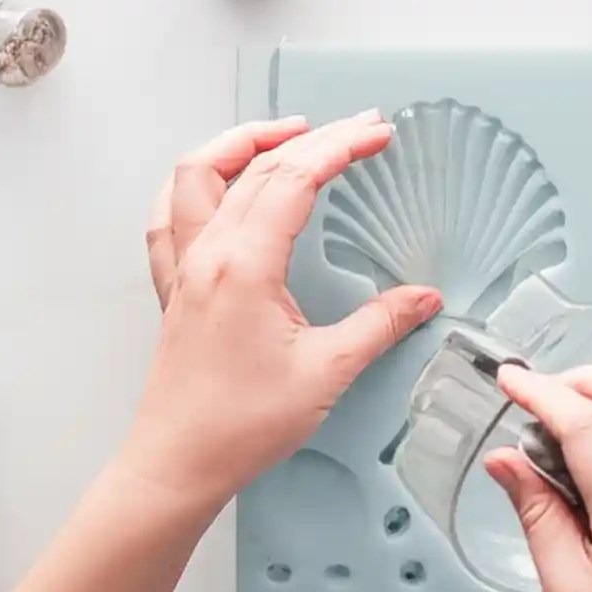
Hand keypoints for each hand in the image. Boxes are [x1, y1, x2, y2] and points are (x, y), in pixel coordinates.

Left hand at [129, 110, 441, 507]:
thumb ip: (379, 326)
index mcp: (244, 266)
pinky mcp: (173, 290)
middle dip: (310, 136)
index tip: (377, 133)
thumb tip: (422, 299)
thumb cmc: (240, 426)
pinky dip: (193, 186)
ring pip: (198, 175)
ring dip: (240, 143)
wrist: (178, 464)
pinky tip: (212, 187)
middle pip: (255, 166)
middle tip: (355, 127)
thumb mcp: (327, 373)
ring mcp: (183, 269)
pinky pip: (169, 217)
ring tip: (282, 134)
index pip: (294, 179)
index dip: (341, 147)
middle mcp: (207, 255)